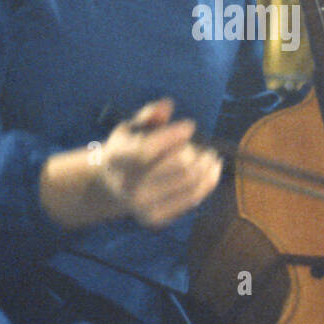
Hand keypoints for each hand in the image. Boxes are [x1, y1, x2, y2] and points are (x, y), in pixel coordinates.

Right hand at [40, 99, 222, 230]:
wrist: (110, 187)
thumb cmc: (127, 149)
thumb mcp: (131, 127)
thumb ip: (149, 115)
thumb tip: (167, 105)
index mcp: (118, 159)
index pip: (148, 150)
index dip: (173, 136)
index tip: (190, 125)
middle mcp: (128, 186)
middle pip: (178, 166)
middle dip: (196, 152)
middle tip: (204, 146)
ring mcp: (142, 205)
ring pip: (190, 183)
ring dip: (207, 167)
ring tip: (211, 157)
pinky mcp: (156, 218)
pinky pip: (192, 199)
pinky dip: (208, 183)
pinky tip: (212, 170)